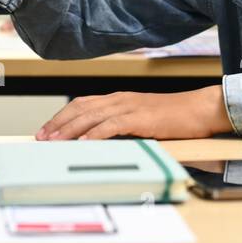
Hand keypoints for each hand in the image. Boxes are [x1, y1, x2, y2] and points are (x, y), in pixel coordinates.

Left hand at [35, 87, 229, 140]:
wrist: (200, 109)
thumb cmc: (174, 118)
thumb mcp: (142, 120)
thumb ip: (122, 126)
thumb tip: (100, 142)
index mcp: (119, 99)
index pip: (82, 104)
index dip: (61, 116)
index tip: (45, 130)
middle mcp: (120, 99)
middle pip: (80, 108)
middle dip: (58, 123)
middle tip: (41, 138)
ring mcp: (130, 106)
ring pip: (91, 116)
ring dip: (69, 130)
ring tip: (54, 142)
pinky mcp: (141, 117)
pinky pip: (112, 125)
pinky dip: (94, 134)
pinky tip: (82, 143)